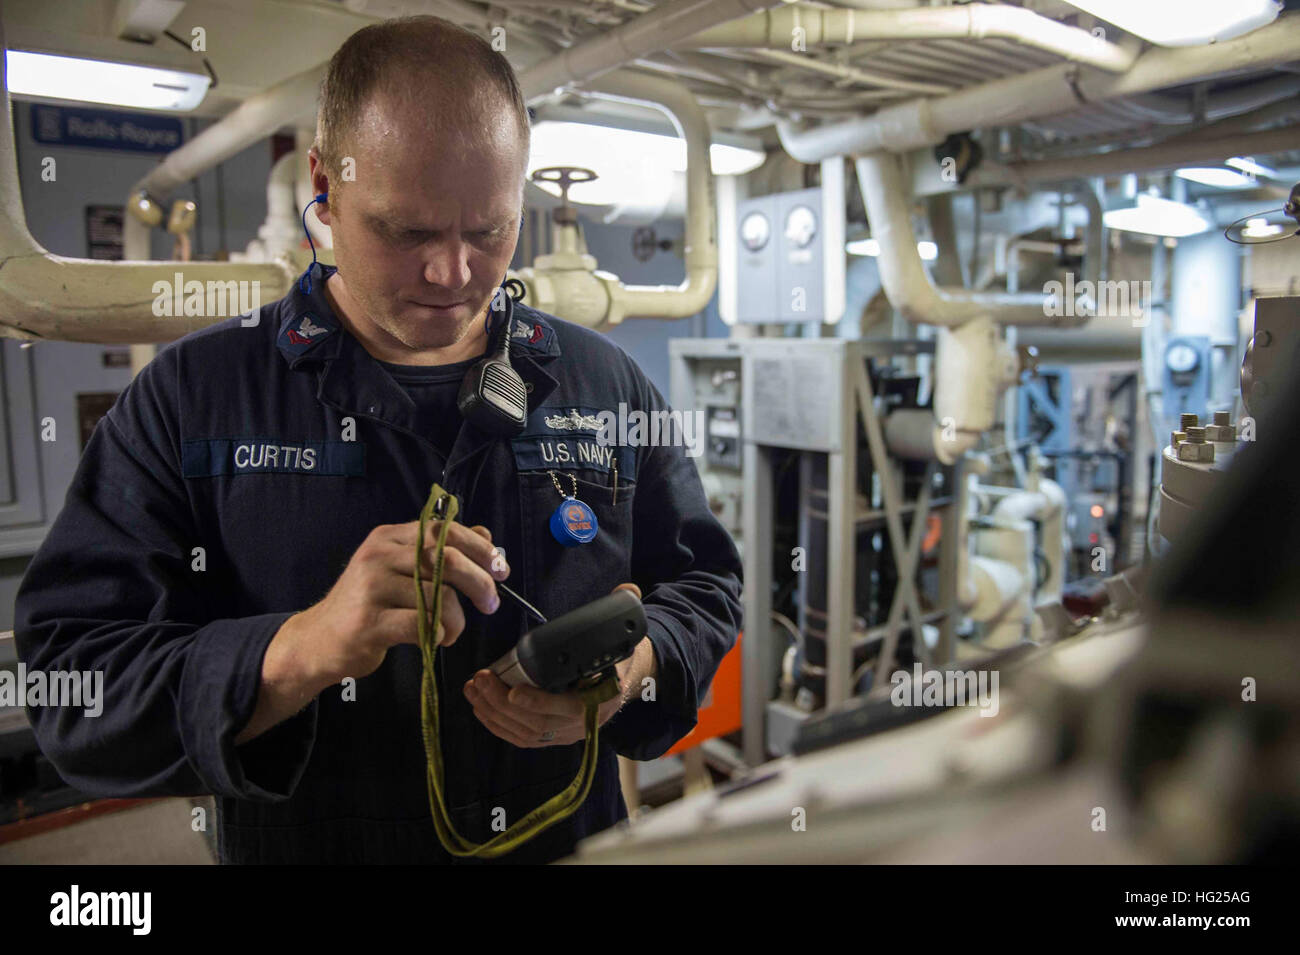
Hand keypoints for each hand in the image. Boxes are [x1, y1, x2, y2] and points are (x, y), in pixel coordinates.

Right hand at [285, 520, 509, 687]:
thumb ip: (439, 552)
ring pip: (440, 596)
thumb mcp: (400, 570)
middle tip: (491, 604)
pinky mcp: (370, 622)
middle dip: (481, 583)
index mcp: (389, 538)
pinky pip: (424, 625)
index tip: (502, 569)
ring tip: (450, 631)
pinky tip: (433, 639)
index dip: (481, 548)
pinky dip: (439, 634)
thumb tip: (485, 534)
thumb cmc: (367, 605)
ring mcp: (372, 587)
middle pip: (448, 560)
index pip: (445, 531)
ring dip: (457, 620)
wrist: (318, 640)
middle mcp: (379, 555)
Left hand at [463, 583, 656, 747]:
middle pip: (539, 723)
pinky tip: (480, 707)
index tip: (514, 691)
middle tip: (481, 679)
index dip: (540, 702)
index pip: (571, 708)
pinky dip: (498, 725)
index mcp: (604, 697)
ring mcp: (568, 733)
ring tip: (474, 688)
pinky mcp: (554, 737)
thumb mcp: (625, 635)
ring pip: (525, 733)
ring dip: (494, 712)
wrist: (626, 682)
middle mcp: (585, 722)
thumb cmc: (618, 657)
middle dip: (502, 703)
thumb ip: (622, 611)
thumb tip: (627, 588)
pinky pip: (522, 738)